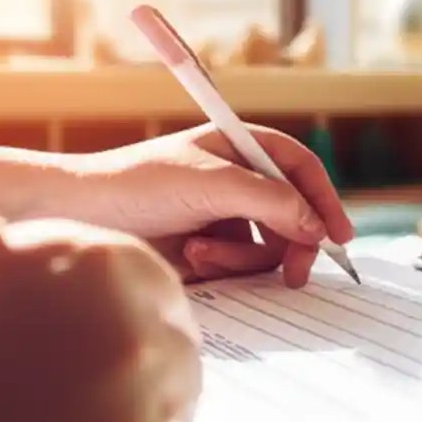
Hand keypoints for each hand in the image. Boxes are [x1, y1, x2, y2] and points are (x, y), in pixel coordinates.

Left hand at [75, 124, 353, 286]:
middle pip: (294, 214)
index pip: (299, 168)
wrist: (80, 218)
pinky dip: (224, 268)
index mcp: (240, 149)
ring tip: (203, 253)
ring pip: (268, 248)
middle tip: (294, 273)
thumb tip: (315, 226)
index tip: (340, 236)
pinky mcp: (209, 250)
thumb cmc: (136, 186)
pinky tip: (192, 260)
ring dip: (241, 257)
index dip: (324, 199)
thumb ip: (269, 200)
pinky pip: (242, 268)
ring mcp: (224, 217)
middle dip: (291, 243)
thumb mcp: (210, 184)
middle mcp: (237, 180)